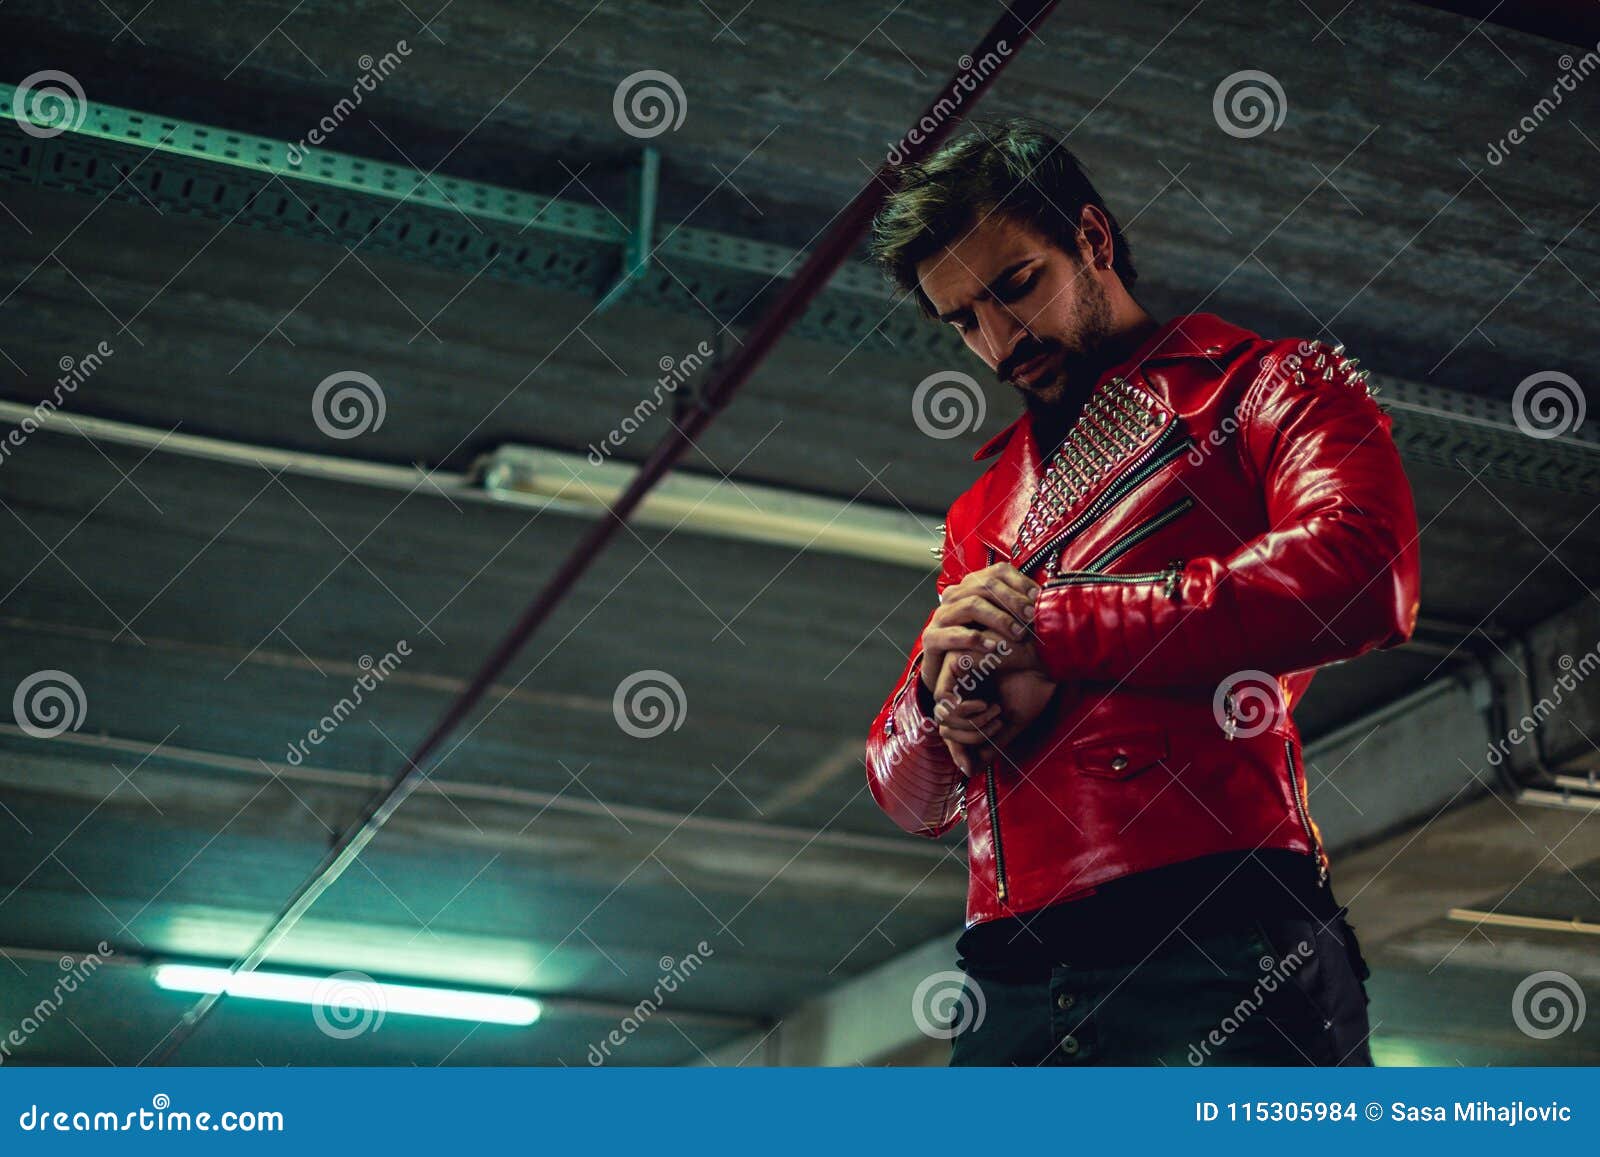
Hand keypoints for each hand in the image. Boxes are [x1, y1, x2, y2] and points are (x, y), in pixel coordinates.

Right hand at [919, 563, 1039, 695]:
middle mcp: (955, 596)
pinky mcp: (932, 638)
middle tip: (1033, 618)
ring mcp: (942, 616)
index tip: (1039, 598)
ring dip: (1000, 619)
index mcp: (971, 586)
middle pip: (986, 586)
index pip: (997, 572)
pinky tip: (993, 647)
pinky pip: (954, 634)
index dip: (1020, 582)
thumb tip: (1047, 601)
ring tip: (1019, 634)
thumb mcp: (1000, 623)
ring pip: (972, 606)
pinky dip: (976, 639)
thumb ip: (1017, 610)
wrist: (948, 673)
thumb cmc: (981, 646)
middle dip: (1014, 601)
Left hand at [933, 647, 1057, 774]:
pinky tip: (985, 705)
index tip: (974, 765)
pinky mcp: (952, 661)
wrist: (1046, 662)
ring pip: (941, 714)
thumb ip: (987, 744)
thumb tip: (967, 770)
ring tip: (994, 712)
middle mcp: (957, 685)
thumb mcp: (1008, 724)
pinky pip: (942, 698)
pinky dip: (964, 711)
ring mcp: (953, 672)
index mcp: (969, 697)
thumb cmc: (1032, 687)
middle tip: (997, 725)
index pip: (949, 729)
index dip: (959, 749)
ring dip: (970, 724)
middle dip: (969, 737)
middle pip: (942, 725)